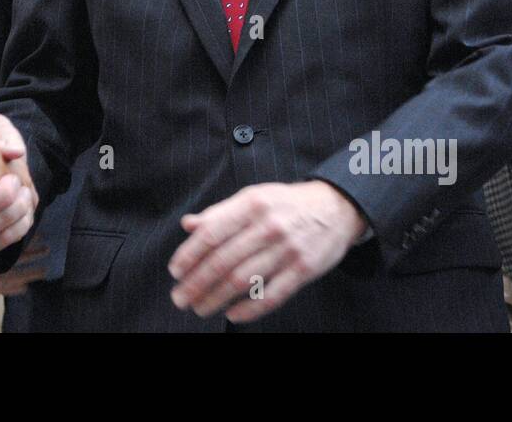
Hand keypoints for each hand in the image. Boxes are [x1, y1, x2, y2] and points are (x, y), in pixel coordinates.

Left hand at [168, 180, 366, 322]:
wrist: (336, 208)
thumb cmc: (286, 203)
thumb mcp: (254, 197)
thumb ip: (220, 212)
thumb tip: (189, 225)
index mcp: (252, 204)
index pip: (212, 233)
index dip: (189, 255)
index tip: (175, 271)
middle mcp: (268, 226)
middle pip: (224, 261)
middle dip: (197, 283)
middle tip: (180, 298)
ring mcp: (287, 250)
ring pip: (243, 280)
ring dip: (216, 298)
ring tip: (200, 308)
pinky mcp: (304, 270)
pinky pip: (272, 295)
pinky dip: (250, 309)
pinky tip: (233, 315)